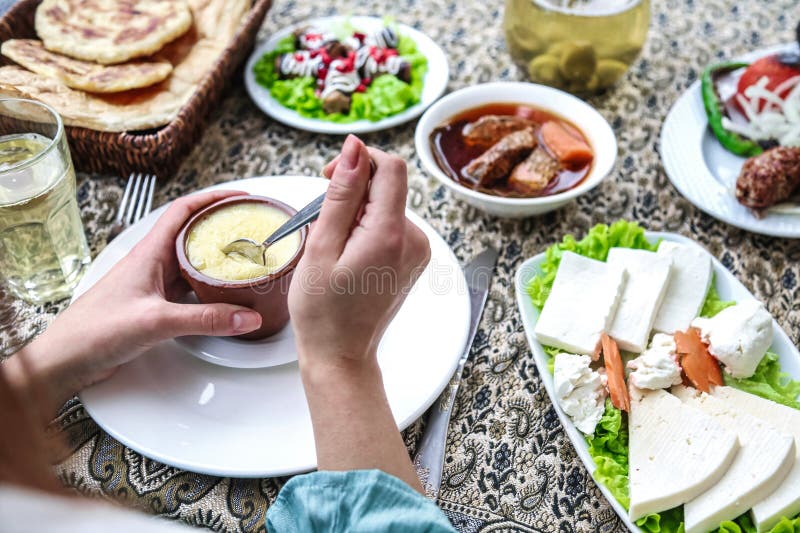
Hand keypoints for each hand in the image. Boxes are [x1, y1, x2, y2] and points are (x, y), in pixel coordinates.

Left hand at [9, 190, 261, 419]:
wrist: (66, 359)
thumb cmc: (94, 331)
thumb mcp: (156, 321)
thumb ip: (205, 320)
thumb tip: (246, 316)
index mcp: (149, 253)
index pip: (184, 211)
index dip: (212, 199)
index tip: (239, 199)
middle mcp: (153, 264)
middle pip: (193, 235)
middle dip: (222, 229)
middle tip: (250, 231)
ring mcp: (154, 286)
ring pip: (193, 264)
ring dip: (218, 262)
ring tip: (245, 262)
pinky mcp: (155, 307)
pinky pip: (190, 290)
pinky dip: (210, 290)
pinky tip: (224, 298)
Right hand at [289, 135, 430, 369]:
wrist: (341, 354)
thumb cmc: (323, 311)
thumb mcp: (322, 247)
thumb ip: (341, 194)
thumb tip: (354, 148)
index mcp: (392, 234)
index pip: (390, 167)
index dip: (358, 160)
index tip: (330, 176)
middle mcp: (414, 240)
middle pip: (387, 186)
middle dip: (352, 192)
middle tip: (324, 225)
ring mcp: (417, 251)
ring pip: (386, 205)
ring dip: (356, 213)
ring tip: (334, 247)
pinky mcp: (412, 258)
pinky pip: (389, 225)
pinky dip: (366, 229)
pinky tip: (348, 255)